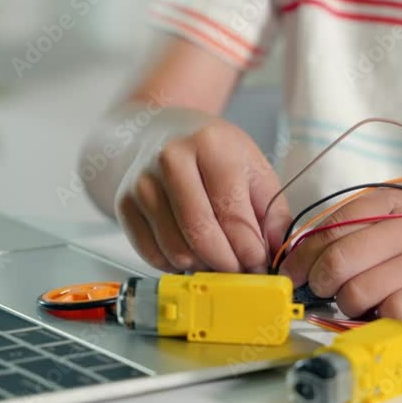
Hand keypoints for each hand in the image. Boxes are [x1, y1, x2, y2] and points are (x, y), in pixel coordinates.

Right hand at [115, 118, 289, 273]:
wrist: (159, 131)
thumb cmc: (211, 151)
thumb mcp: (252, 166)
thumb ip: (271, 210)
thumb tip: (278, 251)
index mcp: (210, 145)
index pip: (231, 212)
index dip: (249, 249)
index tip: (260, 264)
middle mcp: (170, 160)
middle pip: (200, 235)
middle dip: (227, 264)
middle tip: (242, 271)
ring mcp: (142, 183)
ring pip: (176, 251)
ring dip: (202, 266)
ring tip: (218, 257)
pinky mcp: (124, 204)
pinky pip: (153, 255)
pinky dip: (176, 265)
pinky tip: (192, 252)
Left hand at [279, 186, 401, 322]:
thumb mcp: (391, 206)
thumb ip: (350, 221)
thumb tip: (300, 253)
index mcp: (389, 201)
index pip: (330, 229)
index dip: (301, 255)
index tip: (292, 272)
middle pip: (339, 262)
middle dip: (320, 282)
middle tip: (322, 288)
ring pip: (359, 292)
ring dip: (347, 302)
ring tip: (357, 298)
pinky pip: (392, 312)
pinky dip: (380, 315)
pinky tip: (385, 306)